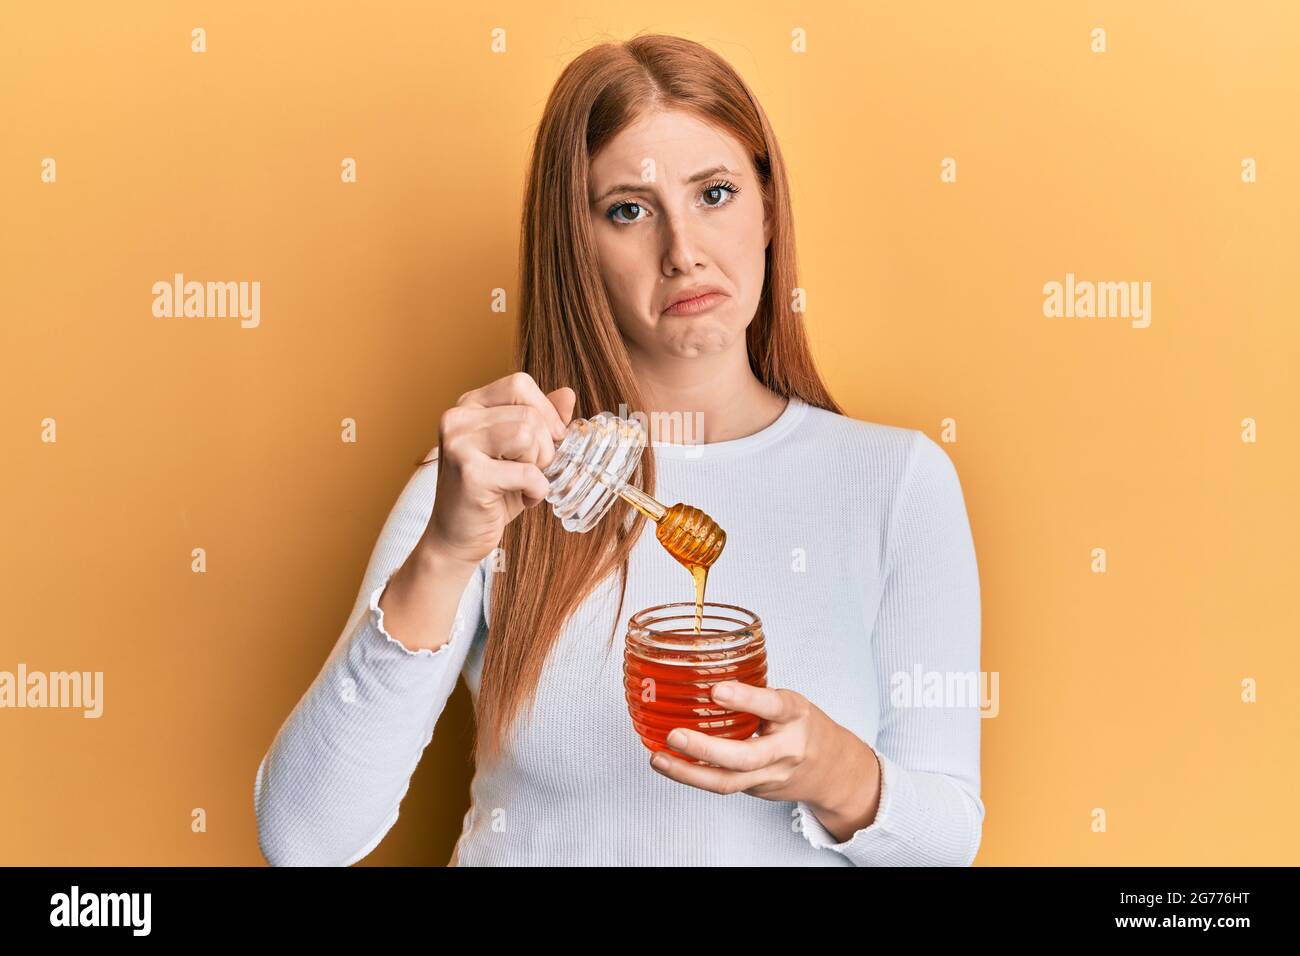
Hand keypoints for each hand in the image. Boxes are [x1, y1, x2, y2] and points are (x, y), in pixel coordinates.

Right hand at [420, 372, 576, 566]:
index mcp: (468, 406)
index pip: (520, 384)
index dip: (546, 411)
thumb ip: (541, 420)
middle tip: (533, 470)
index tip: (553, 438)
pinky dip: (537, 490)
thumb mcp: (520, 452)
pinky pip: (528, 472)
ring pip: (528, 435)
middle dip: (545, 446)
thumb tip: (568, 394)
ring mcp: (460, 444)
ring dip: (539, 465)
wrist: (456, 539)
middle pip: (529, 413)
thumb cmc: (491, 494)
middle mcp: (458, 419)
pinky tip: (523, 499)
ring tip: (525, 482)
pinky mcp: (471, 474)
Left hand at [649, 681, 882, 841]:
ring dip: (689, 773)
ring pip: (729, 782)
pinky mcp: (758, 791)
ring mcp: (771, 775)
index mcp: (795, 715)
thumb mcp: (788, 702)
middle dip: (706, 749)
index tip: (715, 689)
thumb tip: (703, 672)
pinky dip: (694, 777)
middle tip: (675, 735)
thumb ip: (755, 696)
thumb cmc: (803, 727)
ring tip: (659, 758)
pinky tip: (671, 764)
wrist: (835, 771)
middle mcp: (786, 748)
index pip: (772, 705)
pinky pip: (724, 785)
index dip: (744, 698)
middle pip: (745, 757)